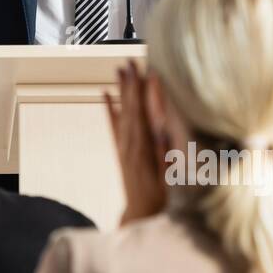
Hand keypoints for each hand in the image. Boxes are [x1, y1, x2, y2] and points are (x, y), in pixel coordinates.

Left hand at [104, 60, 167, 224]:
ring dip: (120, 90)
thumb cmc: (160, 195)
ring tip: (119, 69)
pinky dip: (109, 108)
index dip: (144, 93)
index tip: (146, 72)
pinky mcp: (119, 149)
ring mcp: (123, 145)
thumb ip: (163, 155)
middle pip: (130, 108)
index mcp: (143, 148)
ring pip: (121, 112)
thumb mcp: (167, 177)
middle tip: (130, 61)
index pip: (143, 114)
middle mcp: (130, 144)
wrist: (141, 211)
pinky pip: (113, 124)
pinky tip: (105, 93)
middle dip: (130, 84)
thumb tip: (162, 132)